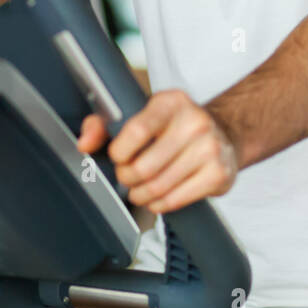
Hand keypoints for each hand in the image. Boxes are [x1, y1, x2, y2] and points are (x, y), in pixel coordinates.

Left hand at [76, 89, 238, 213]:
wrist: (224, 134)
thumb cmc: (173, 126)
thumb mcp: (141, 113)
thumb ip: (104, 123)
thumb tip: (84, 143)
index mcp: (172, 102)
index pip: (137, 131)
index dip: (120, 152)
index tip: (117, 157)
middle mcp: (195, 122)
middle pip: (145, 166)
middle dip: (127, 178)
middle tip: (126, 177)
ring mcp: (211, 148)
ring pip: (159, 186)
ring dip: (141, 195)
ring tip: (138, 190)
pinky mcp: (219, 174)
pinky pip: (177, 199)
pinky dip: (160, 204)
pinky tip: (157, 198)